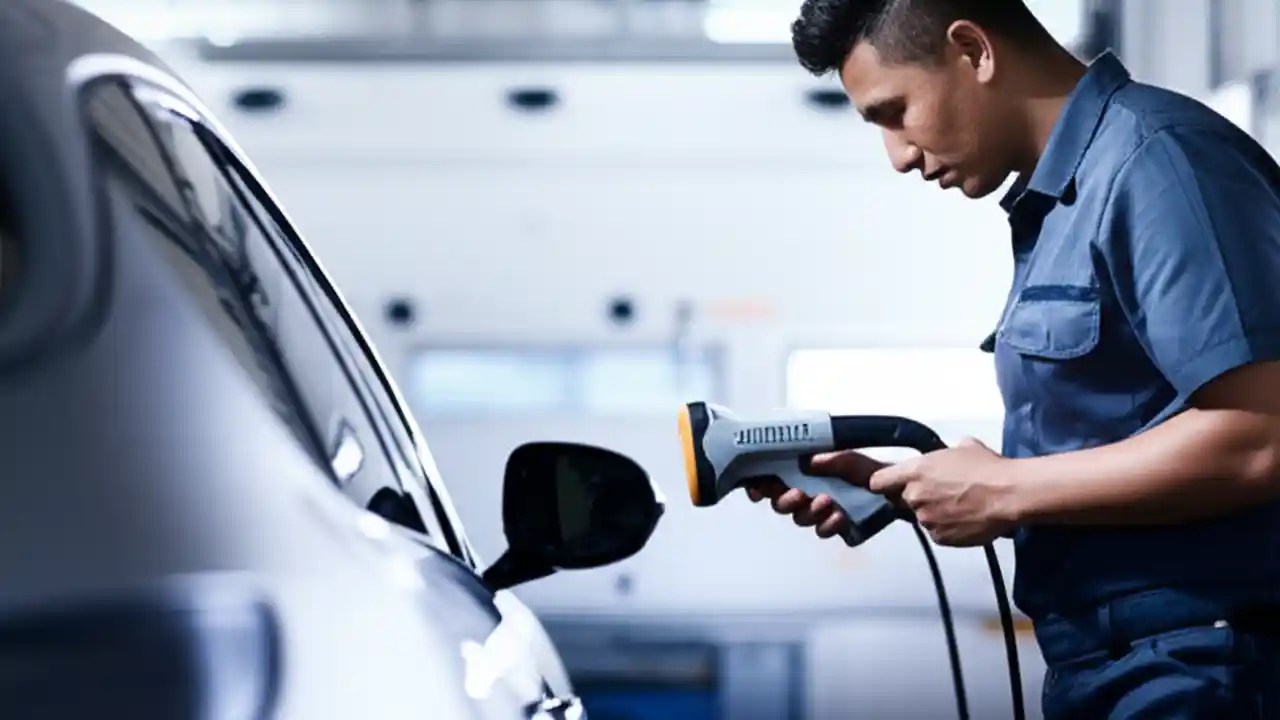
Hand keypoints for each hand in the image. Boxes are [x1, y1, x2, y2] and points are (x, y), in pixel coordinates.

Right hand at [746, 450, 887, 540]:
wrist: (894, 493)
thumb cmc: (869, 472)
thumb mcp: (849, 458)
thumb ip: (829, 459)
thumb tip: (807, 461)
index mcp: (804, 472)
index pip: (771, 480)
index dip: (760, 486)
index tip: (759, 489)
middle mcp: (808, 492)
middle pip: (779, 503)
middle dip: (785, 500)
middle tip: (798, 494)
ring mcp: (819, 512)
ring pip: (800, 518)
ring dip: (810, 511)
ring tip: (827, 502)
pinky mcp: (833, 527)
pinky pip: (821, 531)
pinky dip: (828, 524)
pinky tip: (839, 516)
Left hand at [869, 437, 1018, 545]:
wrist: (1008, 495)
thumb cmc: (988, 468)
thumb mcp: (963, 447)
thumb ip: (944, 455)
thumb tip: (951, 456)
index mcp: (914, 470)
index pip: (877, 482)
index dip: (885, 483)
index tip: (890, 485)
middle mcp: (914, 495)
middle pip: (904, 500)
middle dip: (919, 497)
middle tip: (942, 493)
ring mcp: (925, 519)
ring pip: (922, 517)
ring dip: (935, 513)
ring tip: (960, 506)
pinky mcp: (940, 538)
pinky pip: (937, 533)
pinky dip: (948, 528)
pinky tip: (966, 520)